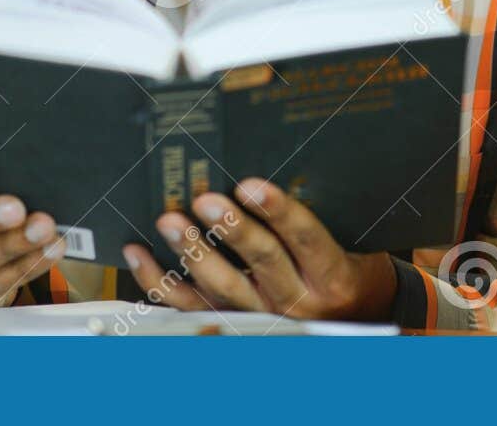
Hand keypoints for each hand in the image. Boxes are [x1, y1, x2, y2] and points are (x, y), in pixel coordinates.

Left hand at [123, 178, 396, 321]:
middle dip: (231, 230)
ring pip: (223, 288)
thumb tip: (259, 170)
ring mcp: (265, 318)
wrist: (354, 317)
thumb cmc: (346, 267)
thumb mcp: (347, 240)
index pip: (306, 238)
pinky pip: (192, 307)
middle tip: (204, 200)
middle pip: (263, 263)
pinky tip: (142, 255)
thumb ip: (312, 214)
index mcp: (331, 275)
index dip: (278, 211)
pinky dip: (162, 282)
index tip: (251, 185)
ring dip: (193, 253)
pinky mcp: (235, 325)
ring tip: (170, 222)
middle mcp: (299, 302)